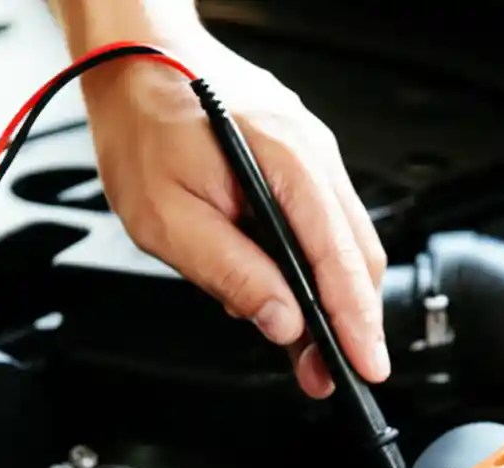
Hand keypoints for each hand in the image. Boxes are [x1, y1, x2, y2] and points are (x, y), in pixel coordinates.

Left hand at [77, 24, 387, 397]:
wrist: (136, 58)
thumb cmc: (143, 123)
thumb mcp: (166, 216)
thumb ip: (230, 272)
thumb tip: (282, 322)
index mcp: (286, 166)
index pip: (340, 262)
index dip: (357, 323)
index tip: (367, 367)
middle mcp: (313, 155)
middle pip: (358, 256)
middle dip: (350, 322)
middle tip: (328, 373)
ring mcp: (312, 154)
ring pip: (345, 242)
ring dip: (331, 297)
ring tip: (302, 344)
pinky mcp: (300, 158)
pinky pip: (323, 220)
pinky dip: (314, 263)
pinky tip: (283, 288)